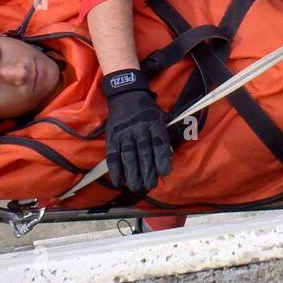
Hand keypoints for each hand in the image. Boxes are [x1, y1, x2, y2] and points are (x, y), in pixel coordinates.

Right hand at [102, 70, 172, 192]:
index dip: (162, 158)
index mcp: (154, 122)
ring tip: (136, 186)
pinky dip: (115, 169)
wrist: (126, 95)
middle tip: (149, 185)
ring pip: (128, 155)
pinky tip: (119, 181)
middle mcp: (139, 127)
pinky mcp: (112, 136)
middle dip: (147, 171)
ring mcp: (124, 132)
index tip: (164, 172)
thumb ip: (168, 133)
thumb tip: (171, 154)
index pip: (159, 143)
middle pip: (144, 152)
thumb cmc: (148, 111)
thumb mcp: (162, 116)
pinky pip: (113, 154)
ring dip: (132, 173)